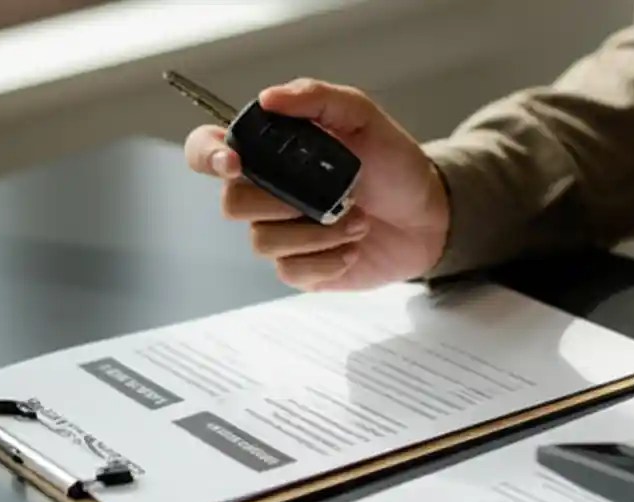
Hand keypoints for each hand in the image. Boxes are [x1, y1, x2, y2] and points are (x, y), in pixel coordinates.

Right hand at [183, 78, 449, 290]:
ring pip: (262, 242)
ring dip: (316, 233)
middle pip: (233, 203)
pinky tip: (352, 248)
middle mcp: (267, 192)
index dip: (207, 156)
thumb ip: (317, 98)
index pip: (206, 150)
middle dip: (283, 203)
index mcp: (270, 152)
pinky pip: (290, 272)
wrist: (427, 215)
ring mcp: (281, 233)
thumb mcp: (363, 117)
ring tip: (358, 220)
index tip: (235, 163)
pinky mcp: (301, 268)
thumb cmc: (393, 163)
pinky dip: (326, 261)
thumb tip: (268, 98)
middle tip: (335, 197)